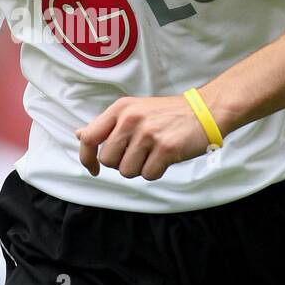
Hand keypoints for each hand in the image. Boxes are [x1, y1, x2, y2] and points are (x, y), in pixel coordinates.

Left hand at [75, 95, 215, 180]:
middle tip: (138, 155)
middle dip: (120, 164)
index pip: (89, 138)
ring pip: (126, 171)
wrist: (205, 111)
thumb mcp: (134, 110)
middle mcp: (131, 119)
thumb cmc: (167, 114)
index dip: (87, 158)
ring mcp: (148, 133)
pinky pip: (148, 175)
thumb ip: (107, 124)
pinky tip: (165, 158)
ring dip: (139, 169)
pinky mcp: (166, 148)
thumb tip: (80, 134)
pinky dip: (156, 171)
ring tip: (153, 154)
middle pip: (108, 160)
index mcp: (120, 109)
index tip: (93, 168)